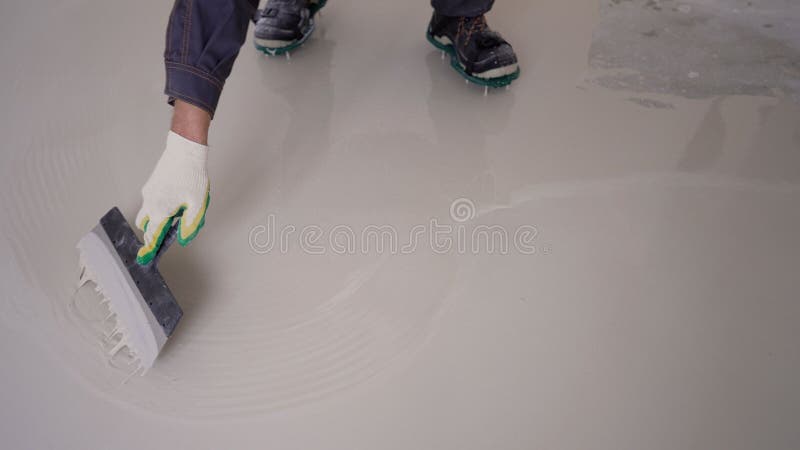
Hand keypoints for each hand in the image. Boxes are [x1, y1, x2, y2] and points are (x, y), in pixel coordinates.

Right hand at [135, 131, 209, 263]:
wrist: (185, 152)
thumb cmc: (192, 177)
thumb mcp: (197, 205)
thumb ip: (190, 225)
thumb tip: (184, 240)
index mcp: (160, 211)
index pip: (153, 236)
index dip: (150, 249)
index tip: (144, 259)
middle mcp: (150, 203)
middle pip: (146, 227)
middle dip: (153, 234)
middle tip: (164, 238)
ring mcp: (148, 193)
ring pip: (146, 214)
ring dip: (155, 221)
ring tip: (175, 217)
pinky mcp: (151, 186)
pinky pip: (151, 202)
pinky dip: (158, 208)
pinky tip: (177, 202)